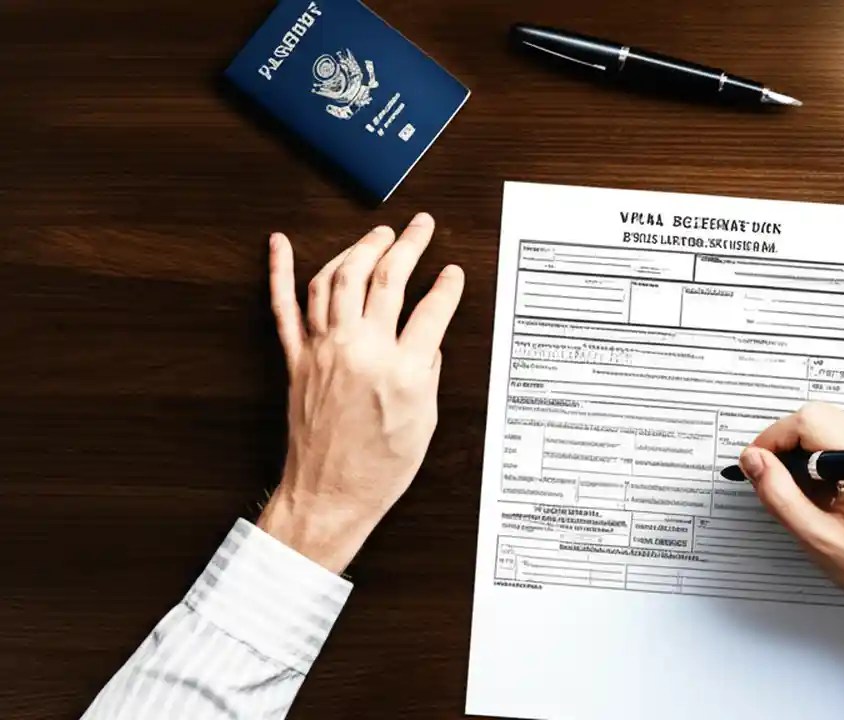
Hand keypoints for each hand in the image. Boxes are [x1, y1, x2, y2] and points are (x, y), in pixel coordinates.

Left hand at [257, 214, 463, 572]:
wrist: (328, 495)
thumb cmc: (378, 469)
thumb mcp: (424, 422)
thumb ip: (426, 372)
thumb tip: (427, 337)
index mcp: (401, 370)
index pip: (432, 309)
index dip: (447, 285)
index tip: (452, 272)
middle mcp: (361, 351)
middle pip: (386, 279)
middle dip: (409, 245)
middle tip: (421, 227)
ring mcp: (324, 350)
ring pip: (338, 278)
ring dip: (359, 248)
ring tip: (377, 235)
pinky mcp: (296, 358)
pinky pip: (284, 306)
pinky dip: (279, 271)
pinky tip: (280, 245)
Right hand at [740, 402, 843, 653]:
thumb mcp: (820, 539)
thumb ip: (780, 495)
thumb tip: (753, 460)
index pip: (809, 420)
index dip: (773, 438)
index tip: (754, 465)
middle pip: (820, 418)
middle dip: (789, 448)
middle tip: (776, 485)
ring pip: (831, 428)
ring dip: (808, 457)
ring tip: (810, 500)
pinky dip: (827, 463)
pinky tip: (829, 498)